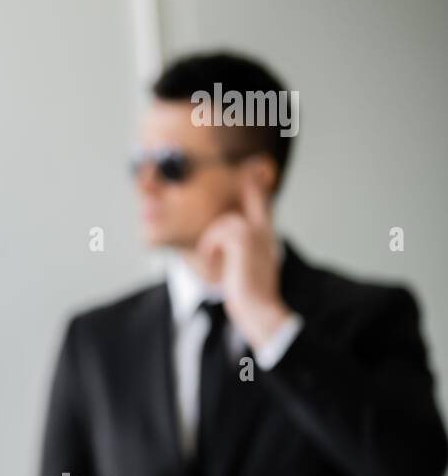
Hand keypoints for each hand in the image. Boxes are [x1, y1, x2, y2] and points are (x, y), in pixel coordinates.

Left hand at [195, 176, 291, 349]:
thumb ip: (235, 248)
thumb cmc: (247, 292)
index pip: (260, 201)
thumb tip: (213, 243)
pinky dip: (211, 249)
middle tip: (216, 239)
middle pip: (235, 211)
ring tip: (215, 264)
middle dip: (222, 224)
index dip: (254, 184)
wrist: (259, 308)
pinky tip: (215, 263)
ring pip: (223, 224)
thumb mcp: (242, 265)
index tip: (254, 166)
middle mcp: (263, 230)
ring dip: (212, 243)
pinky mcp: (244, 240)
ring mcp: (256, 233)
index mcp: (264, 234)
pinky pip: (217, 234)